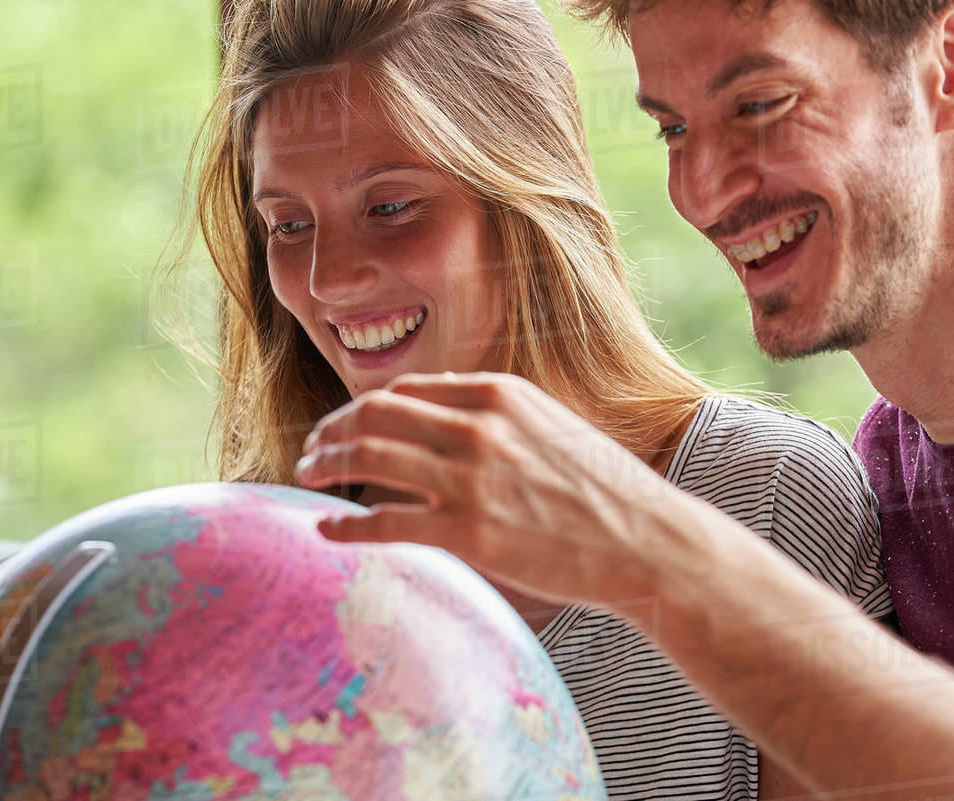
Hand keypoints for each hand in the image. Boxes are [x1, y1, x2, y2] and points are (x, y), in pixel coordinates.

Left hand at [296, 372, 703, 608]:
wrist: (646, 542)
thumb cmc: (603, 490)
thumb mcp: (551, 427)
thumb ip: (496, 419)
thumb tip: (439, 427)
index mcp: (500, 394)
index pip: (406, 390)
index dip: (362, 408)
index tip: (343, 426)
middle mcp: (479, 427)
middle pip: (375, 414)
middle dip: (331, 430)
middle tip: (311, 453)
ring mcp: (471, 479)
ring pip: (369, 457)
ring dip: (325, 465)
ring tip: (307, 477)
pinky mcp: (467, 533)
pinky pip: (383, 521)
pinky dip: (345, 524)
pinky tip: (327, 528)